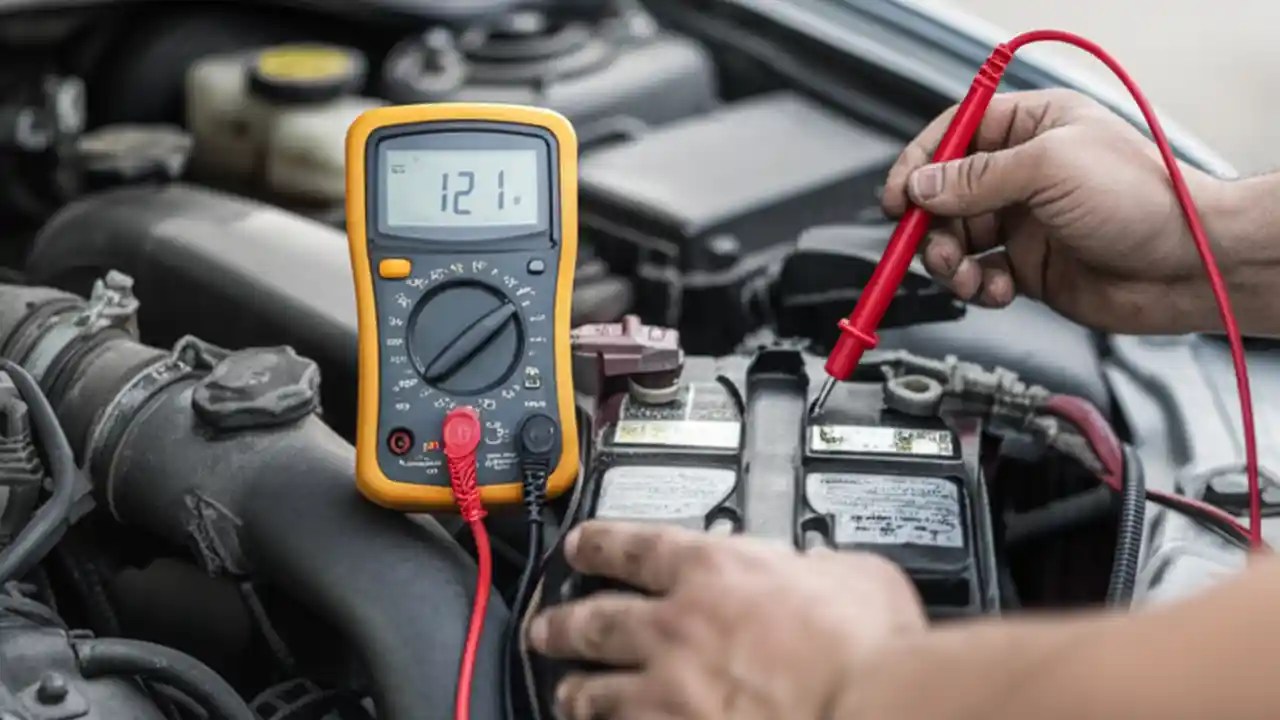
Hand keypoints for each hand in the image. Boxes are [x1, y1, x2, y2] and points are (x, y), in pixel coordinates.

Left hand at [528, 521, 925, 719]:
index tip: (580, 547)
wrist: (870, 707)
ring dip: (576, 691)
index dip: (599, 544)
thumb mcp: (853, 575)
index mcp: (715, 570)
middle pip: (596, 618)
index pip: (634, 546)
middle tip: (548, 626)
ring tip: (565, 693)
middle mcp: (676, 626)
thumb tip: (819, 571)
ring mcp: (667, 690)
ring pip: (596, 689)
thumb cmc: (867, 647)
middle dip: (564, 621)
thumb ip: (816, 568)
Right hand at [883, 89, 1232, 333]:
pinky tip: (995, 290)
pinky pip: (979, 275)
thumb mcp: (1050, 169)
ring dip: (949, 261)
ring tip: (964, 275)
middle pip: (944, 194)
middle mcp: (1024, 173)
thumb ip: (976, 177)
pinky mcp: (1029, 266)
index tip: (897, 196)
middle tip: (929, 245)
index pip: (954, 135)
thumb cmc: (1145, 202)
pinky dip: (977, 287)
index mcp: (1032, 128)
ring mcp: (1024, 221)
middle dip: (930, 224)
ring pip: (955, 239)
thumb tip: (922, 185)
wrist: (1187, 267)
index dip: (919, 164)